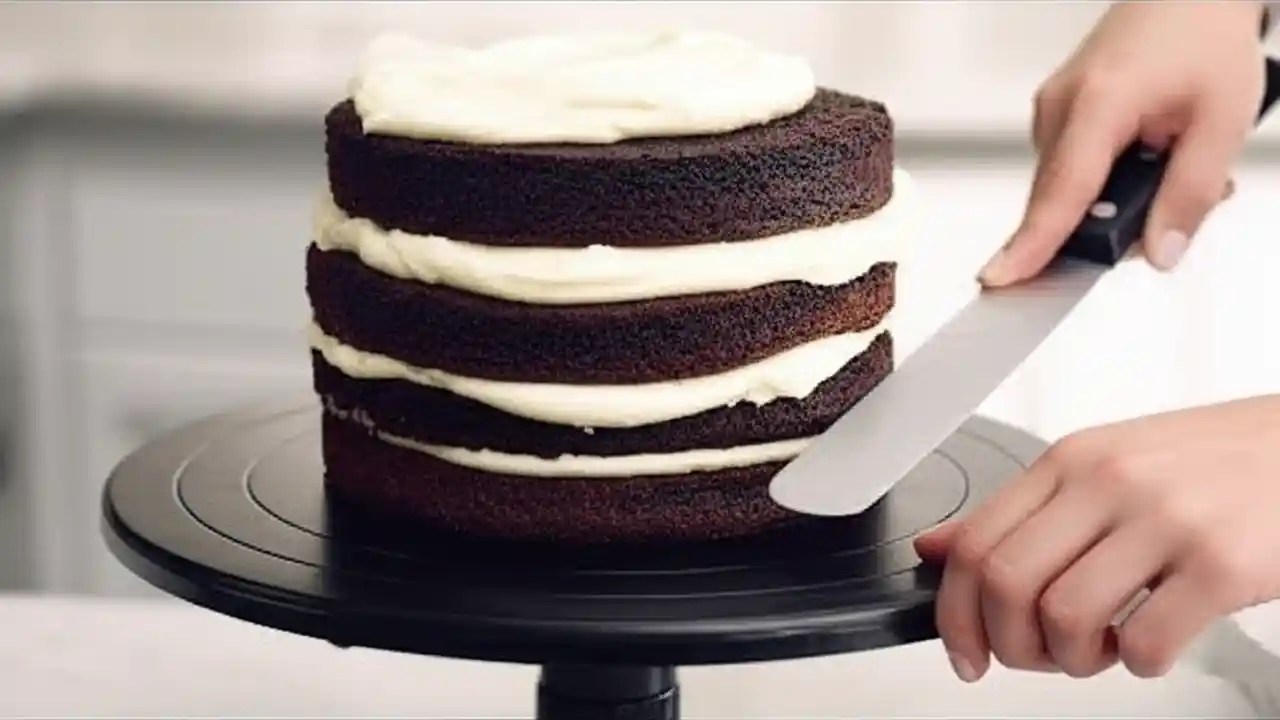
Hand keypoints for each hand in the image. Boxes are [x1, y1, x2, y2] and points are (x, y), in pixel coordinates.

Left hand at [915, 395, 1279, 681]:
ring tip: (1100, 648)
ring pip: (1064, 618)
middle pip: (1005, 583)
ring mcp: (1165, 520)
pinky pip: (1143, 643)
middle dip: (1008, 645)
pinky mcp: (1222, 564)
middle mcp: (1108, 482)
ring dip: (1071, 660)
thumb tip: (938, 548)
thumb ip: (1022, 511)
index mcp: (1071, 460)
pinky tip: (1152, 645)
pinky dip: (1136, 664)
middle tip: (1036, 657)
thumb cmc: (1210, 464)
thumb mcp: (1104, 468)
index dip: (953, 614)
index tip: (964, 652)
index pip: (973, 543)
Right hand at [981, 1, 1266, 286]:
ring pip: (1068, 190)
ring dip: (1117, 199)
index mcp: (1098, 102)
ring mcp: (1050, 110)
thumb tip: (1159, 254)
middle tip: (1184, 195)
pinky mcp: (1054, 115)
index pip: (1060, 191)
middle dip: (1115, 223)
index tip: (1001, 278)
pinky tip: (1148, 154)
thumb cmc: (1204, 37)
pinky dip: (1106, 178)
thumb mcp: (1223, 120)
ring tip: (1174, 160)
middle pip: (1063, 202)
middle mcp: (1059, 106)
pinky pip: (1070, 171)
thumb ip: (1190, 193)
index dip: (1031, 242)